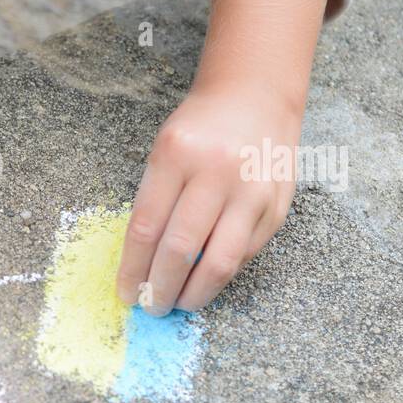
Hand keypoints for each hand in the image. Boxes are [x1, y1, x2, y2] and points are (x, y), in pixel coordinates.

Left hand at [115, 87, 299, 314]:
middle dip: (160, 288)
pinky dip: (221, 276)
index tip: (125, 292)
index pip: (146, 228)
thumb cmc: (198, 130)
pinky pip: (244, 255)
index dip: (133, 270)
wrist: (256, 96)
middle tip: (149, 306)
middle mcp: (216, 172)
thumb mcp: (162, 153)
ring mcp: (252, 190)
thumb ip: (153, 203)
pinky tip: (204, 282)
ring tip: (177, 304)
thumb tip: (140, 266)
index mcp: (176, 155)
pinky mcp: (277, 207)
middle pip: (180, 249)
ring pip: (219, 261)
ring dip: (194, 294)